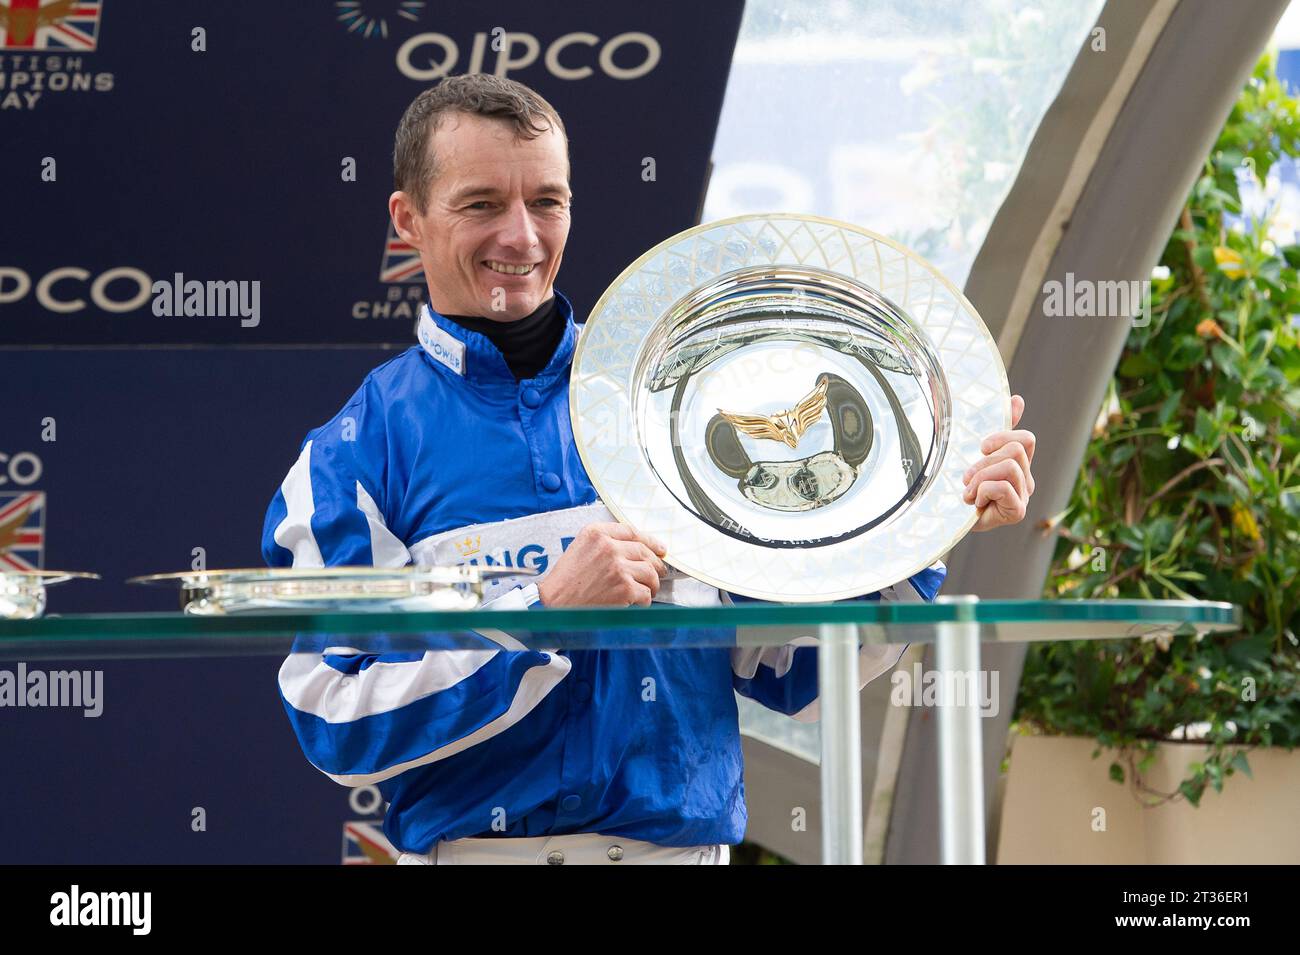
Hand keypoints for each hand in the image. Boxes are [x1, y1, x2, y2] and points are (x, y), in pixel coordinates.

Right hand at [537, 522, 668, 606]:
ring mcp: (618, 567)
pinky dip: (644, 600)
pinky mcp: (625, 588)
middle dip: (655, 564)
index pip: (631, 531)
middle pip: (644, 552)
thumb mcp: (579, 548)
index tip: (660, 549)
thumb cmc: (566, 580)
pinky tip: (636, 603)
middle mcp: (609, 546)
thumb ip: (604, 541)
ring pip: (650, 572)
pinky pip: (646, 593)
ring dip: (652, 584)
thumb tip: (637, 547)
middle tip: (659, 573)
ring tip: (647, 590)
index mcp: (596, 532)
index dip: (650, 541)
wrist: (554, 605)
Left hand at [962, 394, 1035, 531]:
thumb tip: (1017, 399)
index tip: (982, 447)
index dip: (1003, 436)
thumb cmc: (964, 487)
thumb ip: (998, 430)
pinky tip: (975, 503)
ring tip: (969, 492)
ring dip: (981, 478)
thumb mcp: (976, 455)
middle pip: (1014, 451)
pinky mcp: (1018, 511)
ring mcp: (1024, 495)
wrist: (950, 521)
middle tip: (966, 479)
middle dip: (983, 462)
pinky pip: (1002, 487)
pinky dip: (983, 492)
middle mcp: (1026, 479)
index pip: (1026, 439)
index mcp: (1019, 464)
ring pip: (1009, 466)